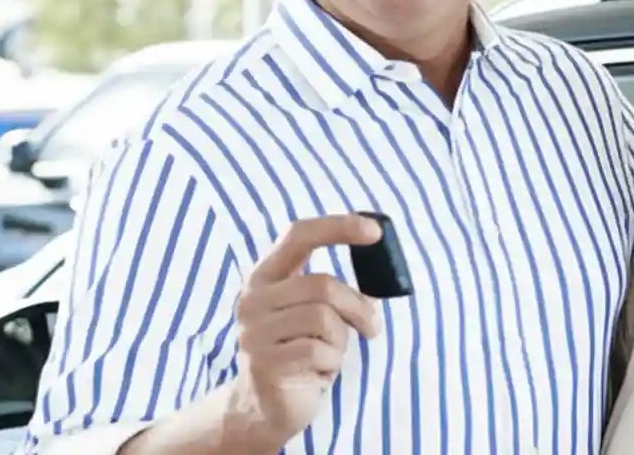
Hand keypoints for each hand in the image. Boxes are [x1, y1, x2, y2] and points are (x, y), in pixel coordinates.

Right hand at [225, 216, 382, 450]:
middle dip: (358, 307)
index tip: (375, 231)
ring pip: (324, 318)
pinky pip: (319, 351)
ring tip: (331, 353)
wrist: (264, 407)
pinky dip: (332, 362)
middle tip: (372, 327)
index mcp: (265, 276)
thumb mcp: (313, 311)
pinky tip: (319, 371)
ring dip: (342, 339)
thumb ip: (331, 288)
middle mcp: (253, 299)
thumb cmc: (300, 350)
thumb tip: (381, 269)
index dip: (339, 227)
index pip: (299, 235)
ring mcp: (254, 332)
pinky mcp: (264, 363)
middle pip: (323, 285)